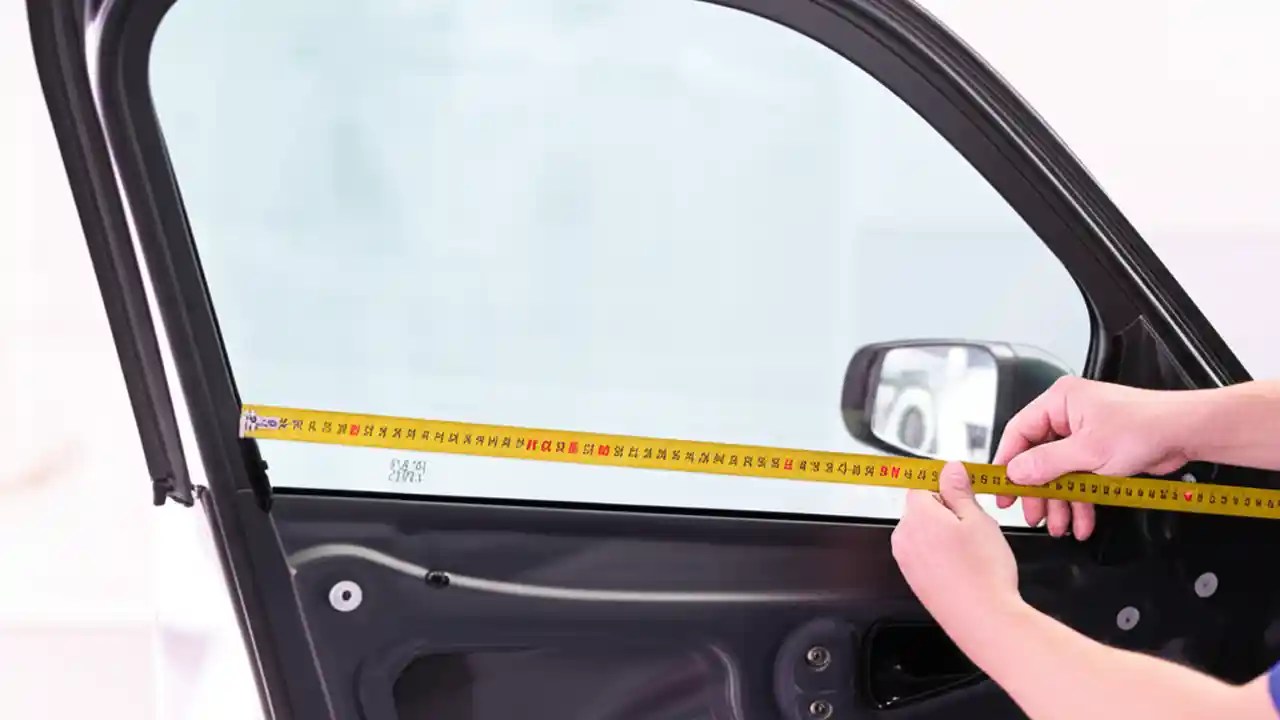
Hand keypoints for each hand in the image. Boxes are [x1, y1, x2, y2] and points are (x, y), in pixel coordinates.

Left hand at [892, 461, 1019, 632]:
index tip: (964, 496)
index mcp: (917, 516)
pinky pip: (924, 554)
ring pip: (923, 532)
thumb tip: (949, 469)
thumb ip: (959, 490)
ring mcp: (905, 560)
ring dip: (943, 534)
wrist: (984, 620)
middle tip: (974, 527)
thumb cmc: (984, 572)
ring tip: (971, 551)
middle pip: (920, 508)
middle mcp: (903, 536)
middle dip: (945, 511)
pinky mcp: (913, 579)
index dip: (945, 487)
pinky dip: (940, 554)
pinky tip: (963, 567)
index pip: (921, 484)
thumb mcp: (978, 519)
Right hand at [993, 377, 1193, 539]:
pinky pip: (1081, 478)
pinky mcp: (1100, 451)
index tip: (1002, 487)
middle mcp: (1068, 415)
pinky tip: (1082, 520)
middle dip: (1040, 491)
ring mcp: (1084, 434)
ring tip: (1060, 525)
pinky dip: (1081, 500)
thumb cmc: (1145, 426)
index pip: (1019, 432)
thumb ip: (1046, 464)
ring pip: (1061, 473)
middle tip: (1032, 514)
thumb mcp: (1088, 451)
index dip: (1007, 462)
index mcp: (1059, 402)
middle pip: (1039, 457)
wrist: (1185, 432)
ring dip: (1062, 502)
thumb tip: (1016, 472)